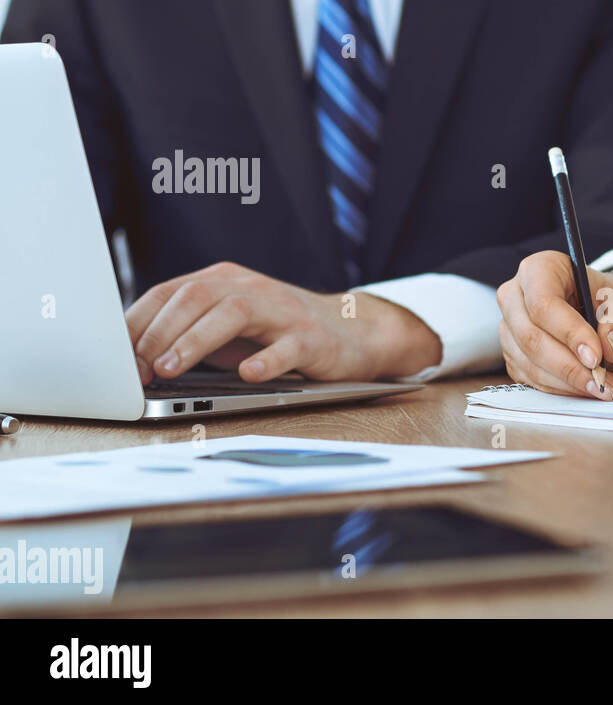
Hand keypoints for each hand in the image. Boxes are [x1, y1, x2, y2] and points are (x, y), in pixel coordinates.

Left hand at [127, 262, 441, 383]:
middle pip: (196, 297)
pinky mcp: (314, 338)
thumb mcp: (231, 328)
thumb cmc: (280, 333)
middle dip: (160, 332)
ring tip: (172, 369)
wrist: (354, 332)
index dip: (138, 324)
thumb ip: (190, 333)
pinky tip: (249, 373)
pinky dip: (267, 360)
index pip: (169, 293)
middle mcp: (252, 288)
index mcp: (225, 282)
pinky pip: (288, 347)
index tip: (116, 359)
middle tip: (140, 368)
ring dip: (196, 341)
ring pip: (234, 313)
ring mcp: (285, 311)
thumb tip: (133, 362)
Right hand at [496, 250, 612, 399]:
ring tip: (605, 388)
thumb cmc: (610, 299)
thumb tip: (609, 346)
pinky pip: (532, 379)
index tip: (596, 357)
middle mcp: (515, 296)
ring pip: (530, 363)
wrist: (603, 311)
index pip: (543, 304)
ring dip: (569, 383)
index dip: (569, 333)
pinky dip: (562, 389)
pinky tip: (589, 389)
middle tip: (602, 382)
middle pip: (531, 337)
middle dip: (569, 366)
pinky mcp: (514, 354)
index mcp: (539, 269)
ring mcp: (510, 327)